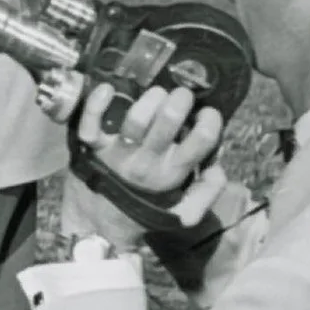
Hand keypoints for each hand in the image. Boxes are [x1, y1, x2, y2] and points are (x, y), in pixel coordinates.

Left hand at [72, 82, 229, 237]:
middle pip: (168, 120)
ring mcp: (120, 153)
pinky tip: (107, 89)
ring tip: (156, 94)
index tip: (205, 113)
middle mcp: (148, 161)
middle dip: (179, 99)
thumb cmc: (149, 202)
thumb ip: (208, 190)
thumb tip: (217, 169)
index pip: (202, 139)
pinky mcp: (94, 147)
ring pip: (136, 118)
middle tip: (181, 95)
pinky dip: (96, 103)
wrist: (104, 221)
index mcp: (175, 171)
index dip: (210, 119)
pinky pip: (91, 124)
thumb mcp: (186, 205)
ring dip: (150, 98)